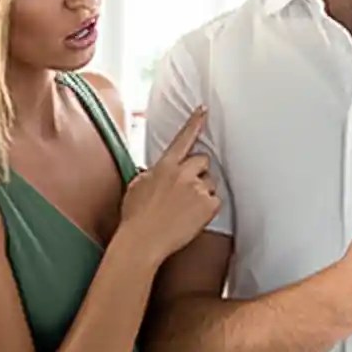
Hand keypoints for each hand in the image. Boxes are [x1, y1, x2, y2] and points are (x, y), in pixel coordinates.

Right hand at [118, 108, 220, 262]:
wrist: (142, 242)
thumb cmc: (136, 217)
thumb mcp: (137, 186)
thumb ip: (153, 173)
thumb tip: (158, 171)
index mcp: (164, 166)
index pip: (183, 139)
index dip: (195, 123)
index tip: (204, 110)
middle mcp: (183, 173)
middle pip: (203, 160)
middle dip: (198, 171)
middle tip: (186, 190)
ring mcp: (197, 188)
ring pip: (210, 182)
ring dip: (202, 191)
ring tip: (185, 209)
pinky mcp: (209, 205)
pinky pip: (215, 201)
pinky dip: (207, 209)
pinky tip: (192, 218)